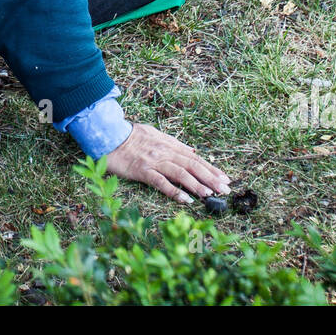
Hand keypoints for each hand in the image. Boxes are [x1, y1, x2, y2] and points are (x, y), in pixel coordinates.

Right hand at [104, 122, 229, 203]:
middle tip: (225, 190)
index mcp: (170, 145)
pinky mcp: (143, 171)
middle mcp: (165, 152)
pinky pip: (161, 182)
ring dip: (197, 185)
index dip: (212, 169)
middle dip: (211, 178)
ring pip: (181, 173)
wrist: (110, 136)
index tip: (225, 178)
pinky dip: (175, 191)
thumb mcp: (156, 134)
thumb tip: (193, 151)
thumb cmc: (131, 136)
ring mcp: (154, 162)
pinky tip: (186, 200)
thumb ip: (175, 144)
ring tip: (210, 194)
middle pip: (192, 165)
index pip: (195, 158)